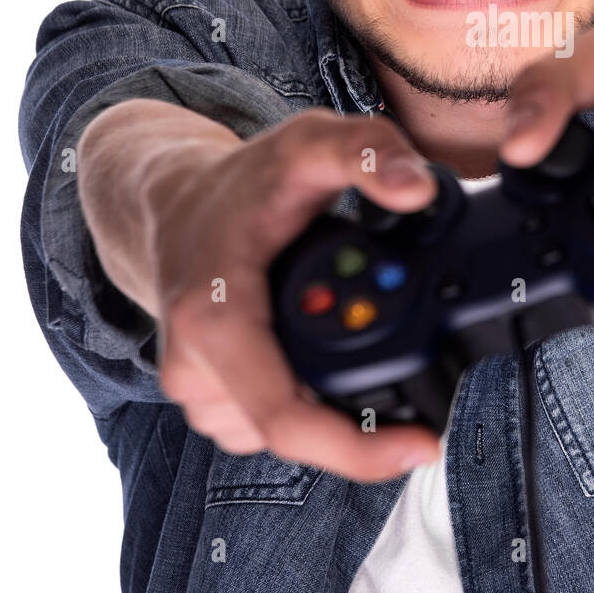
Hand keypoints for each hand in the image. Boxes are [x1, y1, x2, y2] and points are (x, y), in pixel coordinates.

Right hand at [142, 109, 442, 480]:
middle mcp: (193, 367)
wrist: (172, 206)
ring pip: (285, 433)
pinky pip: (272, 423)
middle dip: (363, 423)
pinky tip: (330, 361)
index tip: (421, 445)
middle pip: (296, 435)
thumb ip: (367, 150)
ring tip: (368, 348)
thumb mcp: (306, 142)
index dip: (358, 449)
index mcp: (212, 318)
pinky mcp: (208, 398)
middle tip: (419, 388)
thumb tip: (418, 191)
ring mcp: (196, 389)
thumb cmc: (242, 182)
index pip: (285, 418)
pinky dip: (312, 402)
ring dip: (337, 411)